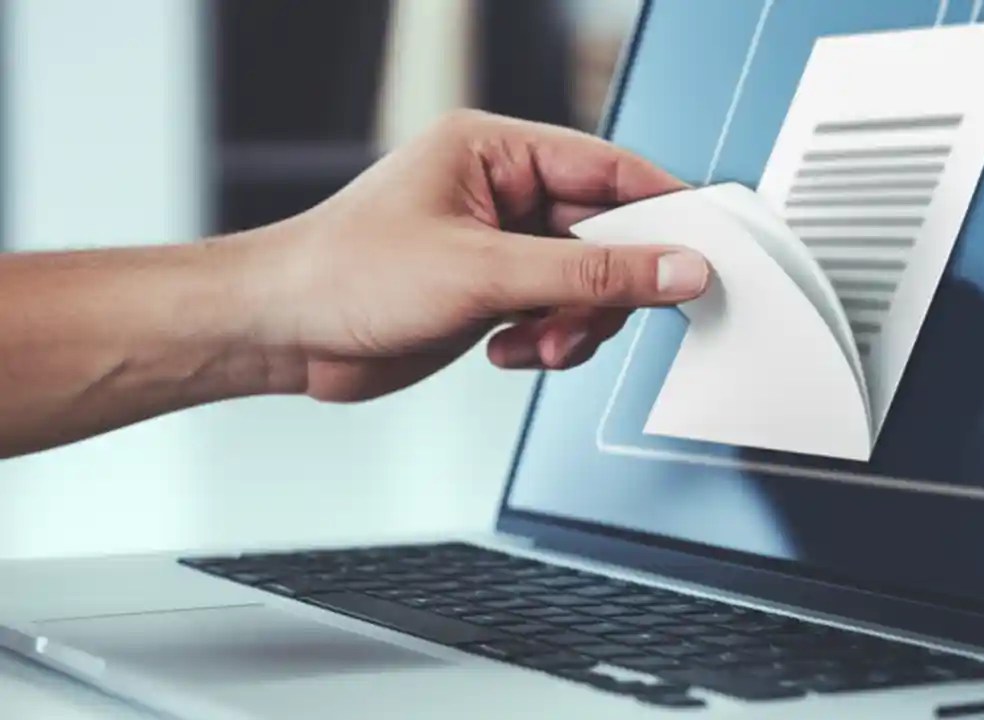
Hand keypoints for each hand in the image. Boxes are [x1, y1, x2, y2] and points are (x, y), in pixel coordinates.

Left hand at [246, 110, 707, 401]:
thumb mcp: (484, 273)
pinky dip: (547, 341)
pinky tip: (509, 352)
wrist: (279, 333)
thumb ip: (590, 274)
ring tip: (539, 345)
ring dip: (575, 324)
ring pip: (583, 284)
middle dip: (604, 288)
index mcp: (494, 152)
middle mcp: (499, 193)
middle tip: (597, 320)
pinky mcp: (488, 293)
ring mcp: (496, 246)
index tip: (702, 247)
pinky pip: (554, 315)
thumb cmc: (344, 274)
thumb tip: (675, 267)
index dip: (661, 209)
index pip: (607, 170)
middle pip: (602, 236)